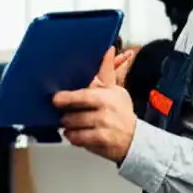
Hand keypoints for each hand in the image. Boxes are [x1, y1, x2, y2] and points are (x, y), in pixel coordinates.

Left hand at [52, 47, 137, 163]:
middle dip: (66, 115)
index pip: (84, 96)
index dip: (67, 98)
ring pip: (73, 127)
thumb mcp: (116, 90)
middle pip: (74, 114)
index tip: (56, 99)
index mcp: (107, 96)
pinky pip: (77, 139)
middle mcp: (106, 112)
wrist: (136, 138)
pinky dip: (74, 137)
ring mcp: (103, 128)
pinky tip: (78, 133)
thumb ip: (107, 71)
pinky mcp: (100, 142)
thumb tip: (108, 50)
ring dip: (69, 126)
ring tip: (75, 123)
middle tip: (65, 113)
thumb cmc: (122, 112)